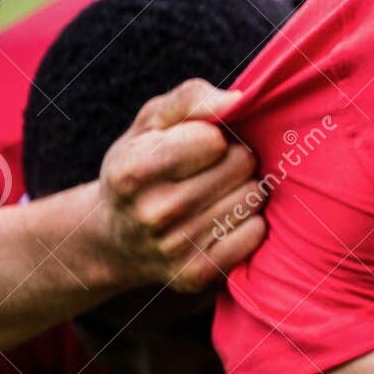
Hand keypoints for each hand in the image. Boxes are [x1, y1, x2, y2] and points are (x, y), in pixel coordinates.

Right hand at [89, 78, 266, 292]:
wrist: (117, 238)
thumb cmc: (142, 164)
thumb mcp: (151, 122)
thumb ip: (191, 99)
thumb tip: (238, 100)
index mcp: (133, 170)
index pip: (215, 140)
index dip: (215, 136)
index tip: (199, 144)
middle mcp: (152, 212)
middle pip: (241, 165)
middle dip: (236, 159)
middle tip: (213, 169)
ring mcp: (174, 248)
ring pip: (253, 198)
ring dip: (244, 189)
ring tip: (216, 193)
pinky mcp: (196, 273)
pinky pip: (256, 233)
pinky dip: (249, 221)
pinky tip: (223, 219)